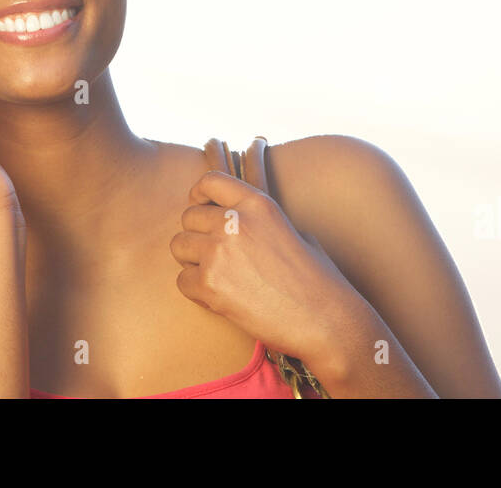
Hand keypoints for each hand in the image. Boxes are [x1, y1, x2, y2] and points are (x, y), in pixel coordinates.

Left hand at [169, 139, 363, 366]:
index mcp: (257, 203)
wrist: (322, 319)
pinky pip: (182, 281)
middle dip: (196, 235)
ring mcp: (218, 252)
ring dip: (192, 261)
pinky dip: (196, 291)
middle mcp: (233, 222)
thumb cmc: (316, 279)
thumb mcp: (294, 231)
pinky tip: (220, 297)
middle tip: (214, 255)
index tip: (200, 206)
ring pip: (178, 246)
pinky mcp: (209, 284)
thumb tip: (234, 219)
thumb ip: (260, 220)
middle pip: (188, 216)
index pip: (210, 182)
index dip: (199, 195)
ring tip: (217, 276)